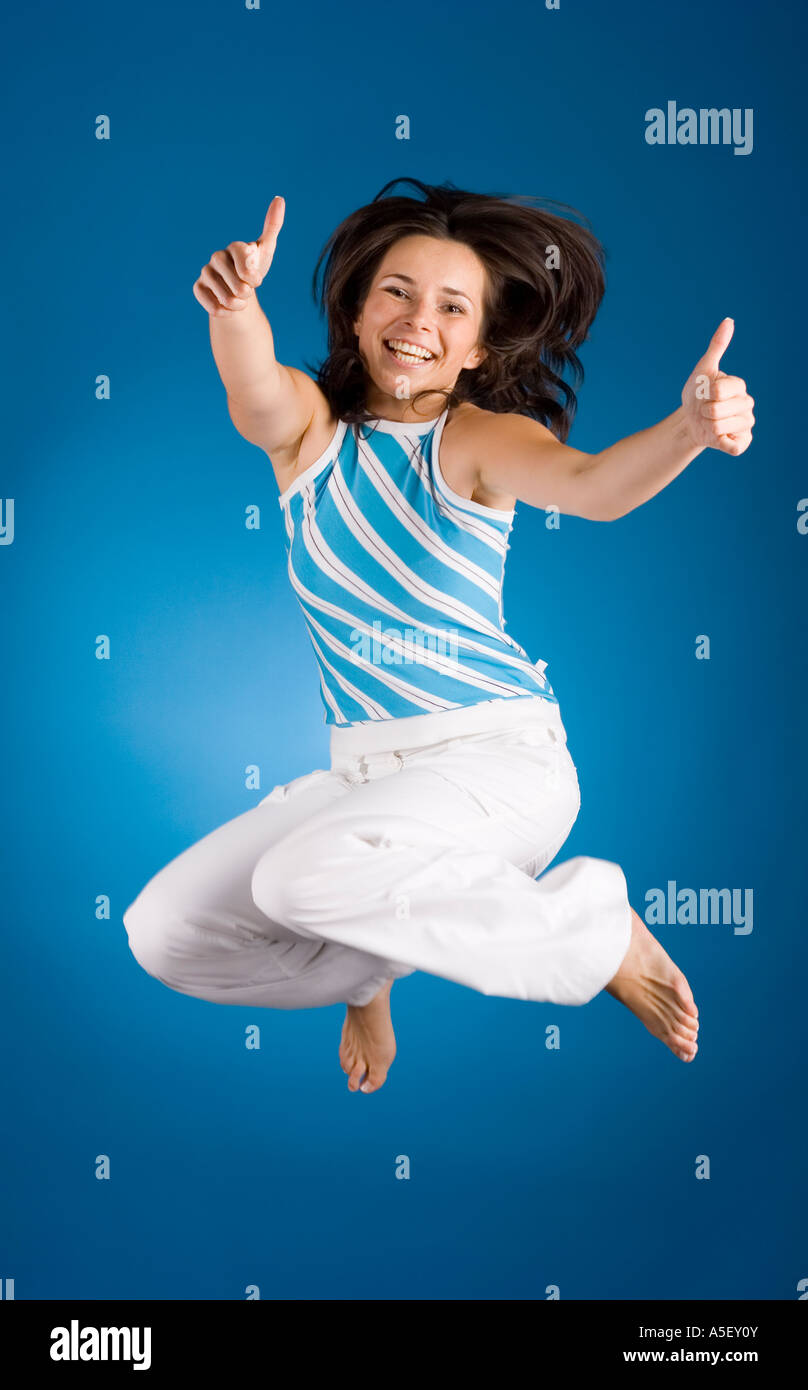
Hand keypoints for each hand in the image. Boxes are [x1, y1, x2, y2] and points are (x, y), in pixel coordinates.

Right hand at [192, 195, 285, 315]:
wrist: (239, 292)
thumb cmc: (254, 269)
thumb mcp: (266, 250)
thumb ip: (272, 226)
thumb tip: (279, 199)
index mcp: (234, 247)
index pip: (247, 267)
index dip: (254, 278)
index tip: (255, 278)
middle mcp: (217, 257)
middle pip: (239, 287)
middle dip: (248, 294)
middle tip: (247, 289)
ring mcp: (206, 272)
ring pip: (227, 299)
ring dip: (239, 305)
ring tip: (239, 298)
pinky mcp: (198, 288)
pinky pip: (214, 307)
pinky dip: (225, 312)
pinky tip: (227, 306)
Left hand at [680, 318, 754, 454]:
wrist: (689, 422)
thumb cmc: (696, 395)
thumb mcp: (703, 369)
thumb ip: (717, 346)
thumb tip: (729, 320)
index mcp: (739, 386)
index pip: (718, 390)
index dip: (704, 394)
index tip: (704, 394)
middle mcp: (747, 404)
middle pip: (717, 410)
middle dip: (703, 412)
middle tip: (705, 411)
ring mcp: (746, 424)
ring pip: (720, 428)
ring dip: (708, 427)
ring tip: (709, 423)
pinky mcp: (742, 443)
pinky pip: (732, 447)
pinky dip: (720, 444)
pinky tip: (718, 438)